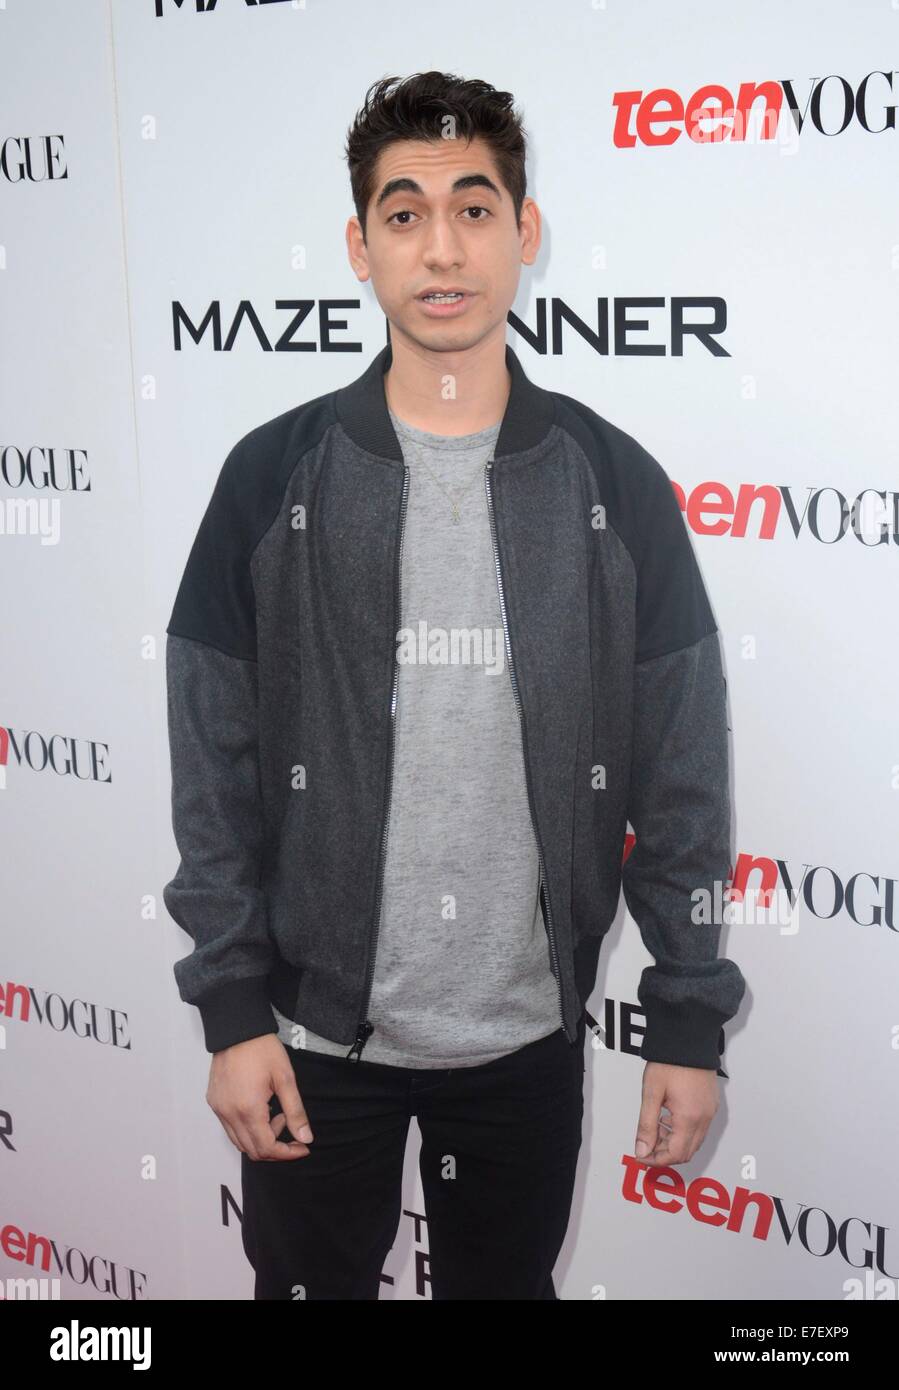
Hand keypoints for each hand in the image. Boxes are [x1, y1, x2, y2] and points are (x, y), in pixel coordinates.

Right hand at [206, 1033, 314, 1161]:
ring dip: (261, 1139)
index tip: (303, 1147)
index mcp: (248, 1110)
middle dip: (276, 1148)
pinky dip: (248, 1129)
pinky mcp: (214, 1103)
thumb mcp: (286, 1079)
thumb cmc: (262, 1049)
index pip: (267, 1148)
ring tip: (277, 1115)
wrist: (237, 1029)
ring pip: (239, 1142)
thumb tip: (306, 1138)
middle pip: (252, 1151)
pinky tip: (261, 1109)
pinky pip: (230, 1128)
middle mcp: (229, 1114)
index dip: (287, 1153)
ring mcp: (219, 1109)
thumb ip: (295, 1111)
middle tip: (293, 1131)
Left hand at [633, 1061, 718, 1165]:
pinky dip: (683, 1132)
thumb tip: (642, 1150)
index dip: (656, 1160)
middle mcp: (704, 1118)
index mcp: (689, 1118)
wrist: (688, 1038)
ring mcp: (710, 1112)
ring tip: (655, 1128)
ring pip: (694, 1142)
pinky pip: (699, 1129)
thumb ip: (646, 1125)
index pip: (675, 1154)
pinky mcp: (711, 1104)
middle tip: (646, 1145)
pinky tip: (668, 1118)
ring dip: (674, 1143)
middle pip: (686, 1152)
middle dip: (665, 1154)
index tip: (641, 1156)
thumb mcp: (651, 1093)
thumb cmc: (670, 1061)